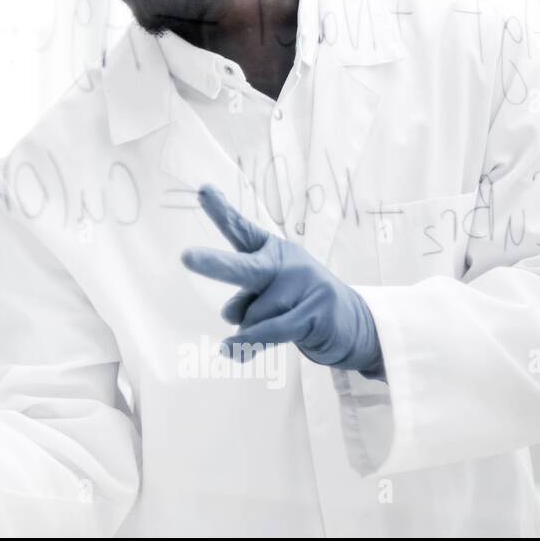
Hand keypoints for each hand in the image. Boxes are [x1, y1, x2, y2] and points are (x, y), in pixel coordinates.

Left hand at [181, 185, 385, 380]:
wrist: (353, 323)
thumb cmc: (298, 304)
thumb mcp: (268, 297)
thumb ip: (245, 301)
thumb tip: (232, 317)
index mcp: (270, 252)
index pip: (241, 230)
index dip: (222, 211)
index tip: (203, 189)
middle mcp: (284, 263)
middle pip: (244, 268)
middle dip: (215, 264)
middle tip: (186, 257)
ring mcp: (303, 285)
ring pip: (252, 316)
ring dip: (249, 330)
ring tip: (267, 328)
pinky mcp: (316, 310)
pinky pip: (269, 332)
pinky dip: (249, 344)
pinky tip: (234, 351)